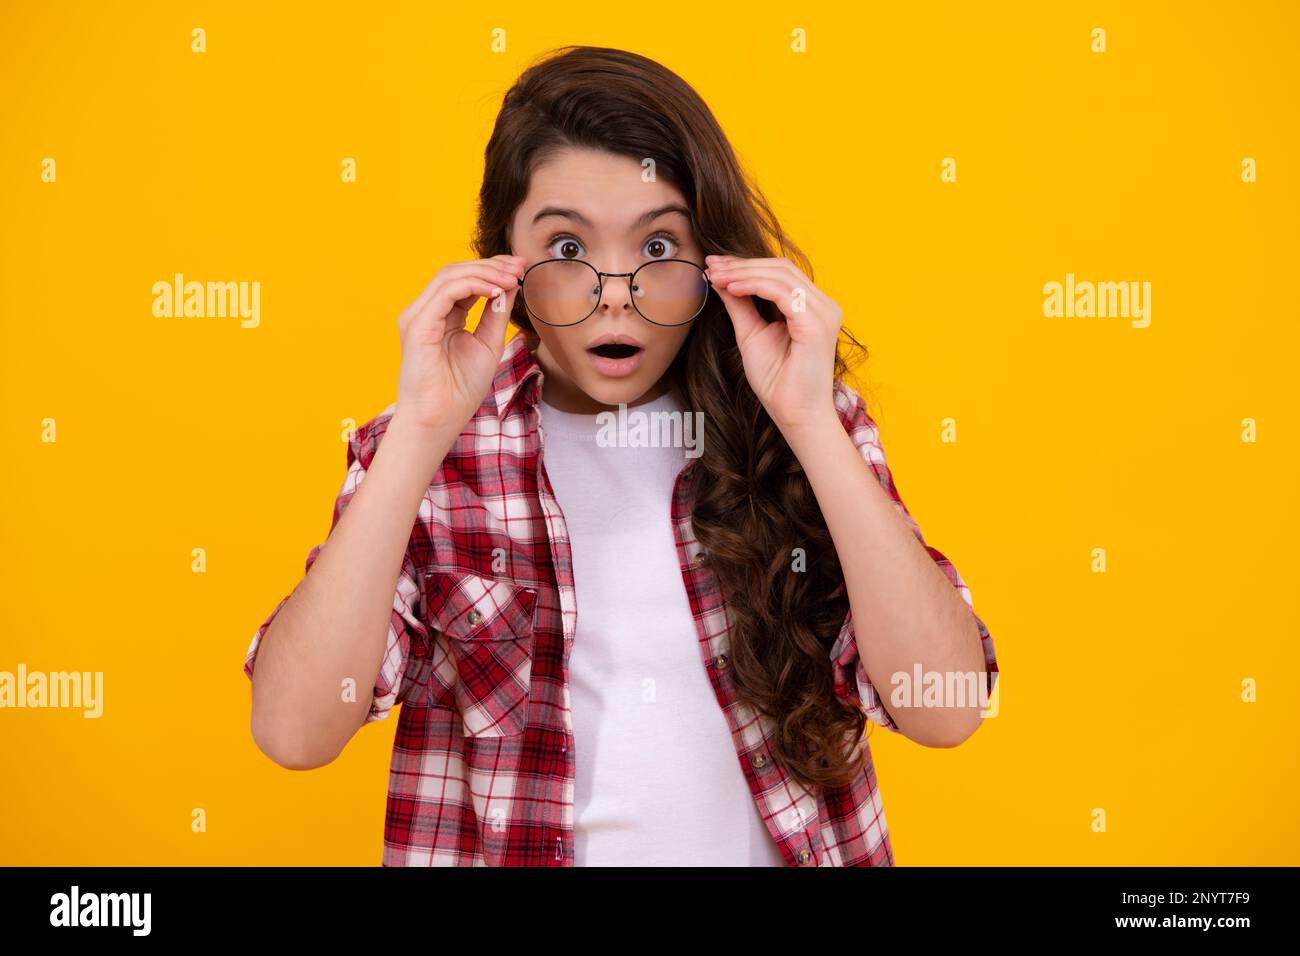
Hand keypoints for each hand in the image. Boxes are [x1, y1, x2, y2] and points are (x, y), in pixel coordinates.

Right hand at [394, 255, 523, 431]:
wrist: (441, 418)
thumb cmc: (461, 389)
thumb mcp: (488, 343)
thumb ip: (496, 313)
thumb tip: (510, 284)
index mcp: (441, 316)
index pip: (464, 280)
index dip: (492, 270)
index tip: (520, 267)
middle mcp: (426, 312)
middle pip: (456, 272)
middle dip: (490, 265)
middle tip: (519, 265)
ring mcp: (418, 316)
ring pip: (450, 276)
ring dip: (485, 273)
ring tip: (512, 278)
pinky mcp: (418, 325)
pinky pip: (446, 292)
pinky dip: (473, 286)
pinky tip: (495, 290)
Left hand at [704, 254, 841, 431]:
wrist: (795, 416)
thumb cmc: (778, 383)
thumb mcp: (751, 334)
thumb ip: (740, 304)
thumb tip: (720, 278)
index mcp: (812, 308)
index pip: (779, 273)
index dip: (745, 265)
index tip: (714, 266)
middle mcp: (824, 306)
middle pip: (781, 268)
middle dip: (742, 264)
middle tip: (711, 266)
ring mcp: (823, 313)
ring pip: (781, 276)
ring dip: (744, 273)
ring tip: (716, 276)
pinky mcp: (816, 324)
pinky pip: (783, 293)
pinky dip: (754, 286)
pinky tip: (731, 288)